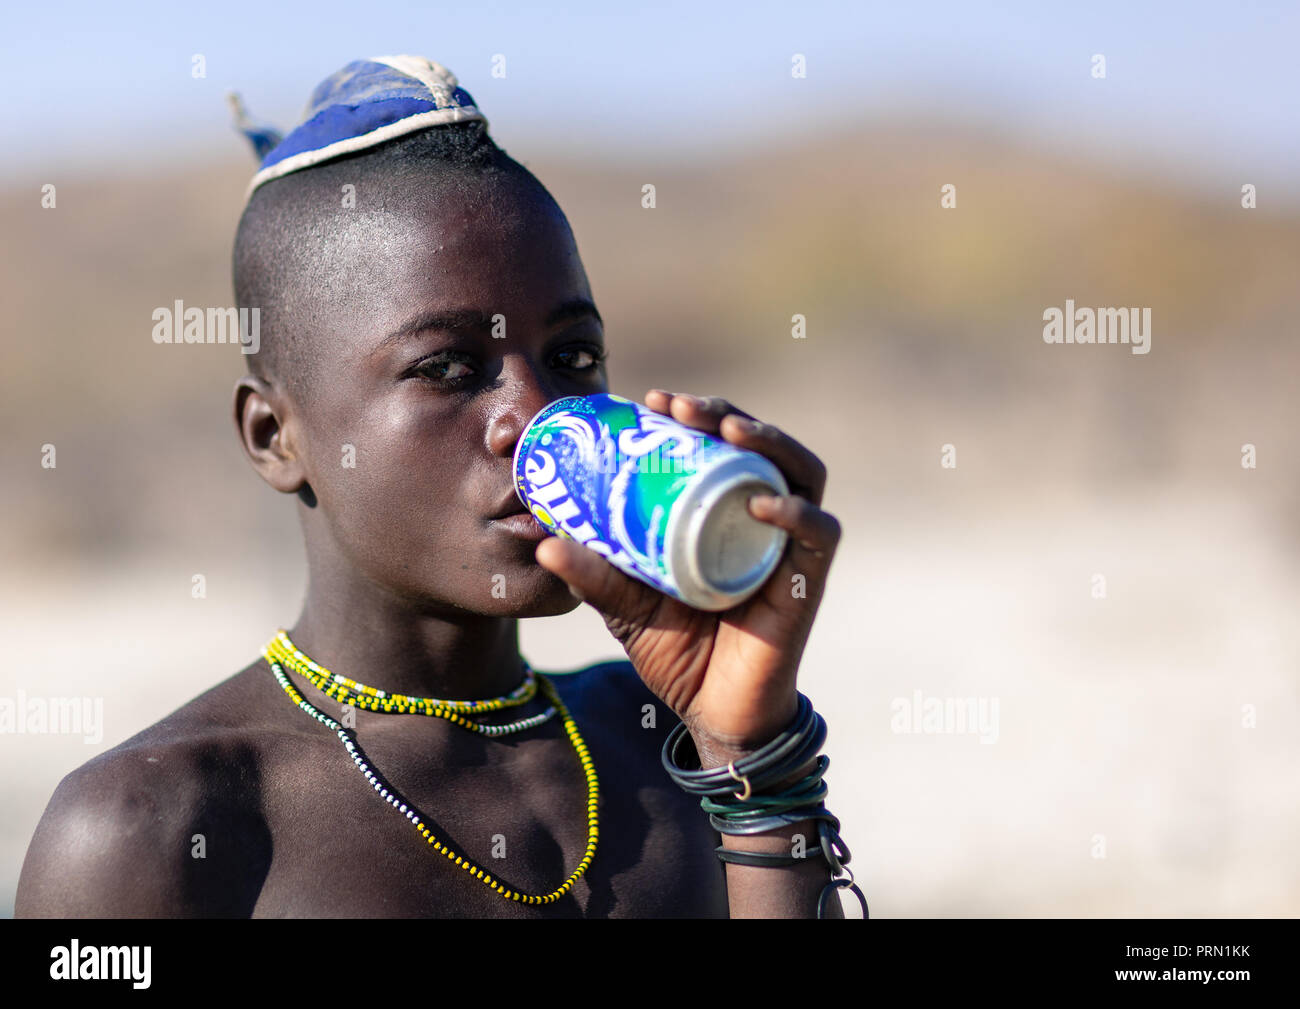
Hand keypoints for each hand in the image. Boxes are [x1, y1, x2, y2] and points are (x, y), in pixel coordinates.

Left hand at [533, 390, 841, 760]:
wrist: (711, 713)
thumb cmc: (674, 651)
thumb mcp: (625, 604)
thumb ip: (593, 573)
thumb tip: (544, 542)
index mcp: (721, 513)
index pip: (720, 446)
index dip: (695, 414)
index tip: (653, 399)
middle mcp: (761, 519)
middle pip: (762, 446)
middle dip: (727, 413)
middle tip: (682, 406)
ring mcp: (789, 546)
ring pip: (801, 473)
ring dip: (770, 442)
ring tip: (730, 430)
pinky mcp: (808, 580)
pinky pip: (819, 533)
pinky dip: (794, 511)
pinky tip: (760, 501)